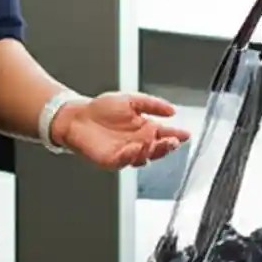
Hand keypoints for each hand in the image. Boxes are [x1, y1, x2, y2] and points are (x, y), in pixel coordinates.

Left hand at [53, 92, 191, 169]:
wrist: (76, 116)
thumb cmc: (99, 108)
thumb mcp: (130, 100)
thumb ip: (152, 104)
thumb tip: (172, 110)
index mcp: (144, 129)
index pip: (165, 134)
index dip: (176, 135)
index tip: (185, 133)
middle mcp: (137, 142)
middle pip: (158, 149)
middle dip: (167, 146)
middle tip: (173, 141)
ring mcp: (126, 153)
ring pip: (144, 157)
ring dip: (150, 151)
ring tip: (154, 142)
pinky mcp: (112, 160)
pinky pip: (124, 161)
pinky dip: (131, 155)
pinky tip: (135, 148)